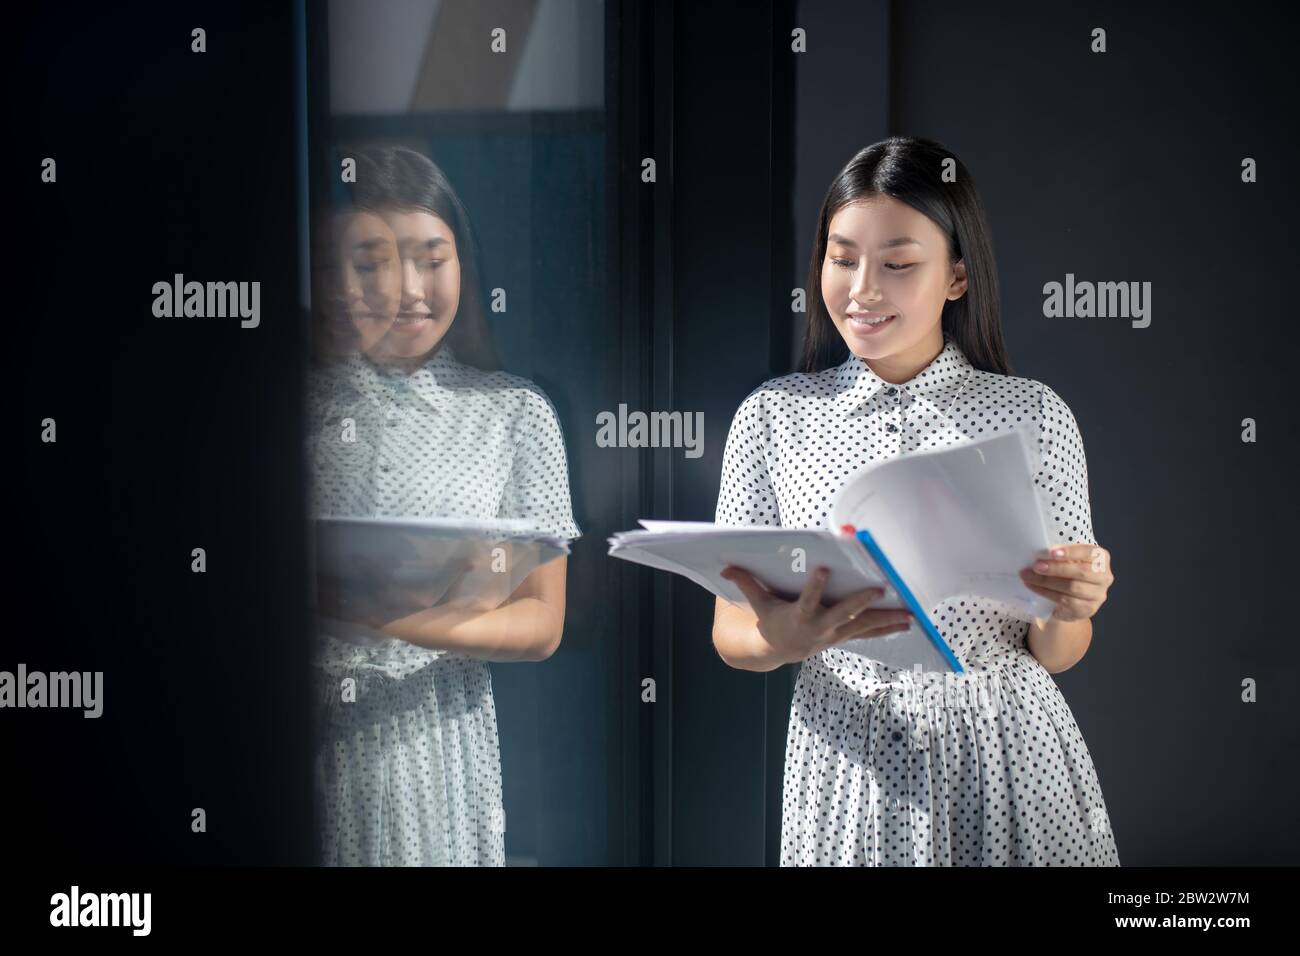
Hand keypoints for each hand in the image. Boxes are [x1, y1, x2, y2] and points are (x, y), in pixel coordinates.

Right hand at [719, 564, 913, 665]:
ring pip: (864, 626)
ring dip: (887, 619)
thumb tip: (725, 566)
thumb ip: (746, 582)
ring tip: (910, 613)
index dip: (815, 586)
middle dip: (862, 603)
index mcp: (798, 616)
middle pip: (844, 614)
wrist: (777, 650)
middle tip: (880, 590)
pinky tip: (908, 622)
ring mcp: (835, 634)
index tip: (824, 569)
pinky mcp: (844, 635)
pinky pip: (869, 631)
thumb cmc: (769, 619)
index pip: (807, 600)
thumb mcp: (756, 602)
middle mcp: (820, 627)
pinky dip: (888, 627)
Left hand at [1019, 543, 1113, 622]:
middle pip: (1081, 572)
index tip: (1052, 552)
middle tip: (1035, 566)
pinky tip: (1034, 588)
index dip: (1072, 552)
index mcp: (1101, 558)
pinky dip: (1047, 593)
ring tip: (1028, 577)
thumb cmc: (1068, 574)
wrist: (1070, 603)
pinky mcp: (1088, 609)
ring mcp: (1098, 595)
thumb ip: (1060, 556)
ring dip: (1047, 582)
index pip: (1090, 552)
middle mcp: (1104, 576)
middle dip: (1055, 568)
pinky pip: (1066, 601)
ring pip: (1072, 587)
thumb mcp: (1067, 561)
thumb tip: (1040, 552)